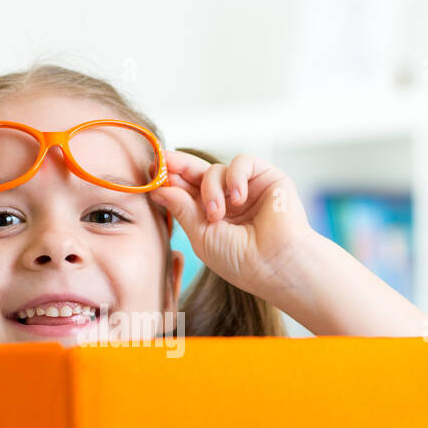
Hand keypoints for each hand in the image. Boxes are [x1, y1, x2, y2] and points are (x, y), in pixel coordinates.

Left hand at [148, 150, 315, 302]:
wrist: (275, 265)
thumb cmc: (241, 260)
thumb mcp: (202, 235)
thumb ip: (182, 209)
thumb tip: (157, 188)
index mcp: (210, 215)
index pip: (185, 190)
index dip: (169, 180)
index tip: (151, 174)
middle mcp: (227, 199)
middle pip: (197, 173)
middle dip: (179, 167)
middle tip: (164, 163)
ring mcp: (246, 187)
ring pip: (215, 169)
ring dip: (210, 189)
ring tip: (217, 214)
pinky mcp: (266, 177)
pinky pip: (242, 162)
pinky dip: (235, 177)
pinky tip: (238, 199)